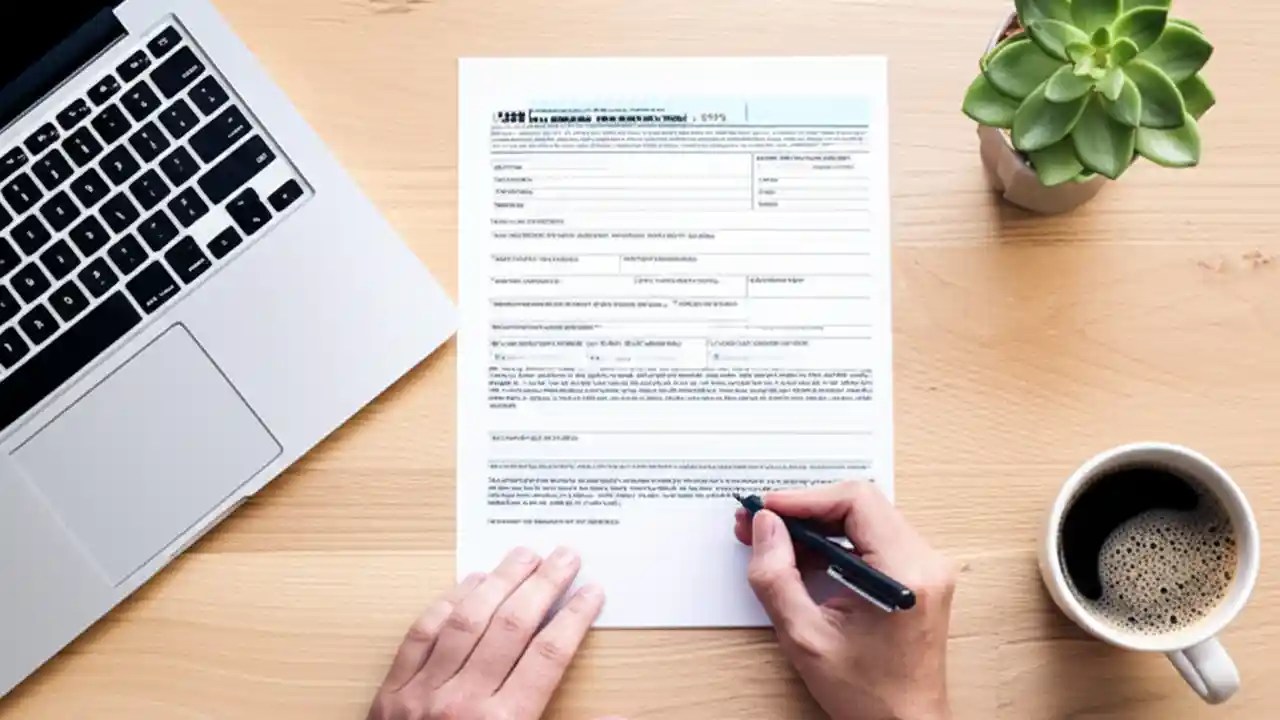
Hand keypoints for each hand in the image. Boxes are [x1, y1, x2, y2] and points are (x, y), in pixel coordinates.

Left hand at [368, 547, 604, 719]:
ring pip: (467, 621)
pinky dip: (445, 605)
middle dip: (544, 585)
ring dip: (498, 582)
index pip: (549, 656)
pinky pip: (421, 636)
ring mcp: (423, 695)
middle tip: (566, 555)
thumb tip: (623, 715)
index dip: (575, 618)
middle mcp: (463, 704)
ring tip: (524, 554)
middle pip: (513, 627)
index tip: (592, 592)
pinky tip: (468, 583)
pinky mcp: (391, 694)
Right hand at [734, 482, 956, 719]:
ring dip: (817, 523)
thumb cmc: (869, 696)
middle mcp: (924, 562)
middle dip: (804, 509)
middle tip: (761, 522)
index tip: (766, 508)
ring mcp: (925, 567)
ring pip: (864, 518)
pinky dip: (834, 539)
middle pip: (859, 504)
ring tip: (774, 538)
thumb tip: (765, 527)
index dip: (804, 499)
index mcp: (905, 573)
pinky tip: (802, 554)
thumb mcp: (806, 639)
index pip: (855, 502)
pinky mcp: (917, 575)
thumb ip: (777, 578)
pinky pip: (872, 538)